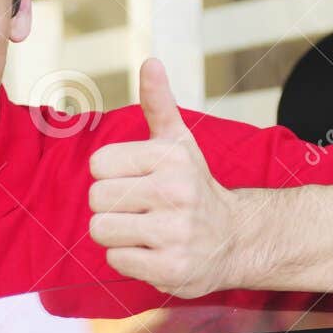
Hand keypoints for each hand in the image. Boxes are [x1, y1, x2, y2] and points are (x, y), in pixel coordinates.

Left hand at [87, 58, 245, 298]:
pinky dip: (129, 259)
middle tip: (140, 208)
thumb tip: (150, 62)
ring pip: (101, 230)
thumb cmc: (194, 187)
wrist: (235, 238)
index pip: (99, 164)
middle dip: (111, 205)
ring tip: (143, 230)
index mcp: (171, 158)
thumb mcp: (179, 143)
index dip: (112, 175)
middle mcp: (175, 193)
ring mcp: (175, 233)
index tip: (136, 181)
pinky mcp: (172, 269)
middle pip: (97, 198)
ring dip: (116, 234)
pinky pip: (116, 261)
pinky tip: (152, 251)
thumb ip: (159, 104)